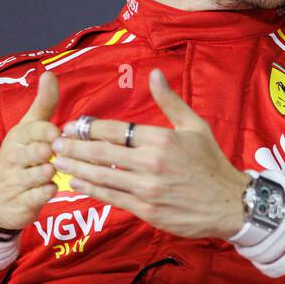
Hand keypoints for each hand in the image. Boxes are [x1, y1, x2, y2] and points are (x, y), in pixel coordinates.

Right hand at [0, 71, 61, 229]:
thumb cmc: (19, 157)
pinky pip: (35, 196)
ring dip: (48, 172)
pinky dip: (45, 192)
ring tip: (54, 169)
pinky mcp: (21, 202)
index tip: (58, 132)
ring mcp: (17, 181)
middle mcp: (15, 157)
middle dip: (46, 151)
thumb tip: (49, 73)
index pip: (32, 129)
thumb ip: (43, 104)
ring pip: (37, 174)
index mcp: (19, 137)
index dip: (46, 131)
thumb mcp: (28, 129)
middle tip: (56, 151)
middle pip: (34, 151)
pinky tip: (53, 188)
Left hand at [50, 69, 251, 239]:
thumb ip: (170, 102)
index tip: (71, 125)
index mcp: (161, 139)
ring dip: (76, 168)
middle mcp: (151, 163)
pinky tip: (76, 183)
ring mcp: (147, 188)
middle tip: (54, 143)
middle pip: (101, 152)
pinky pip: (111, 198)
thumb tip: (154, 74)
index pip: (115, 130)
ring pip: (102, 176)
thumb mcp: (196, 126)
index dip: (89, 127)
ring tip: (57, 161)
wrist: (230, 204)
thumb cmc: (212, 164)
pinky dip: (91, 189)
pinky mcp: (146, 210)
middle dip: (73, 147)